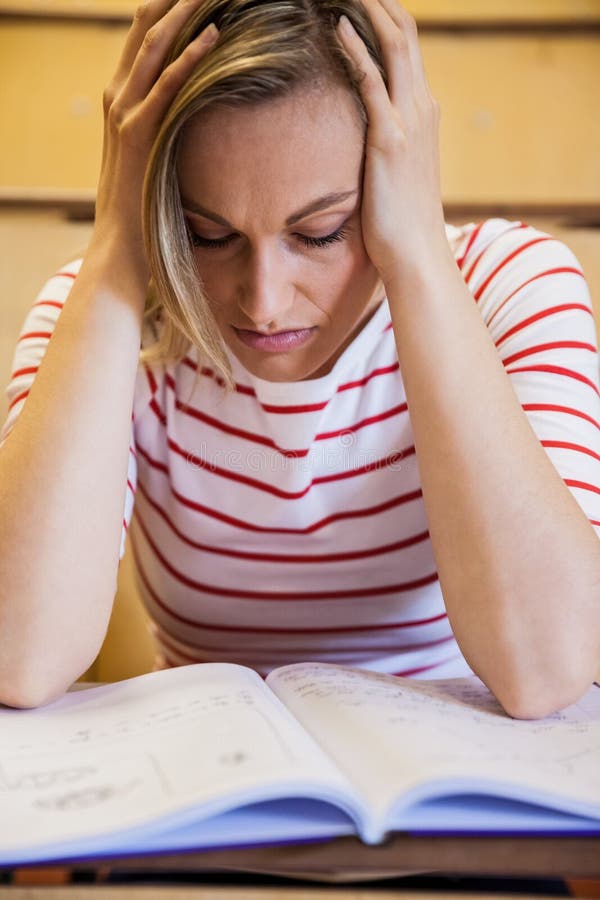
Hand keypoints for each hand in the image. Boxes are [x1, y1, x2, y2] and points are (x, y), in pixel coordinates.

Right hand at [90, 0, 217, 285]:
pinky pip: (166, 86)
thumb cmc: (143, 209)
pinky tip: (214, 36)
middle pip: (146, 28)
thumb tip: (201, 120)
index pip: (145, 38)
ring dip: (186, 12)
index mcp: (123, 101)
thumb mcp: (155, 158)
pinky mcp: (137, 135)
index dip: (171, 9)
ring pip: (154, 45)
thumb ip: (169, 131)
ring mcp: (124, 114)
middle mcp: (118, 98)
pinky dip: (190, 57)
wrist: (119, 248)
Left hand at [336, 0, 448, 289]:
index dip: (384, 15)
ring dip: (367, 8)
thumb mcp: (394, 173)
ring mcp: (410, 121)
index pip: (406, 47)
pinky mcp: (390, 140)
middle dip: (377, 0)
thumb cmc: (400, 221)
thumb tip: (360, 140)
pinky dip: (356, 49)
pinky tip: (335, 25)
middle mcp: (422, 107)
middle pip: (405, 32)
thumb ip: (384, 145)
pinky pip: (372, 81)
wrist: (415, 255)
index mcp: (423, 113)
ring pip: (394, 44)